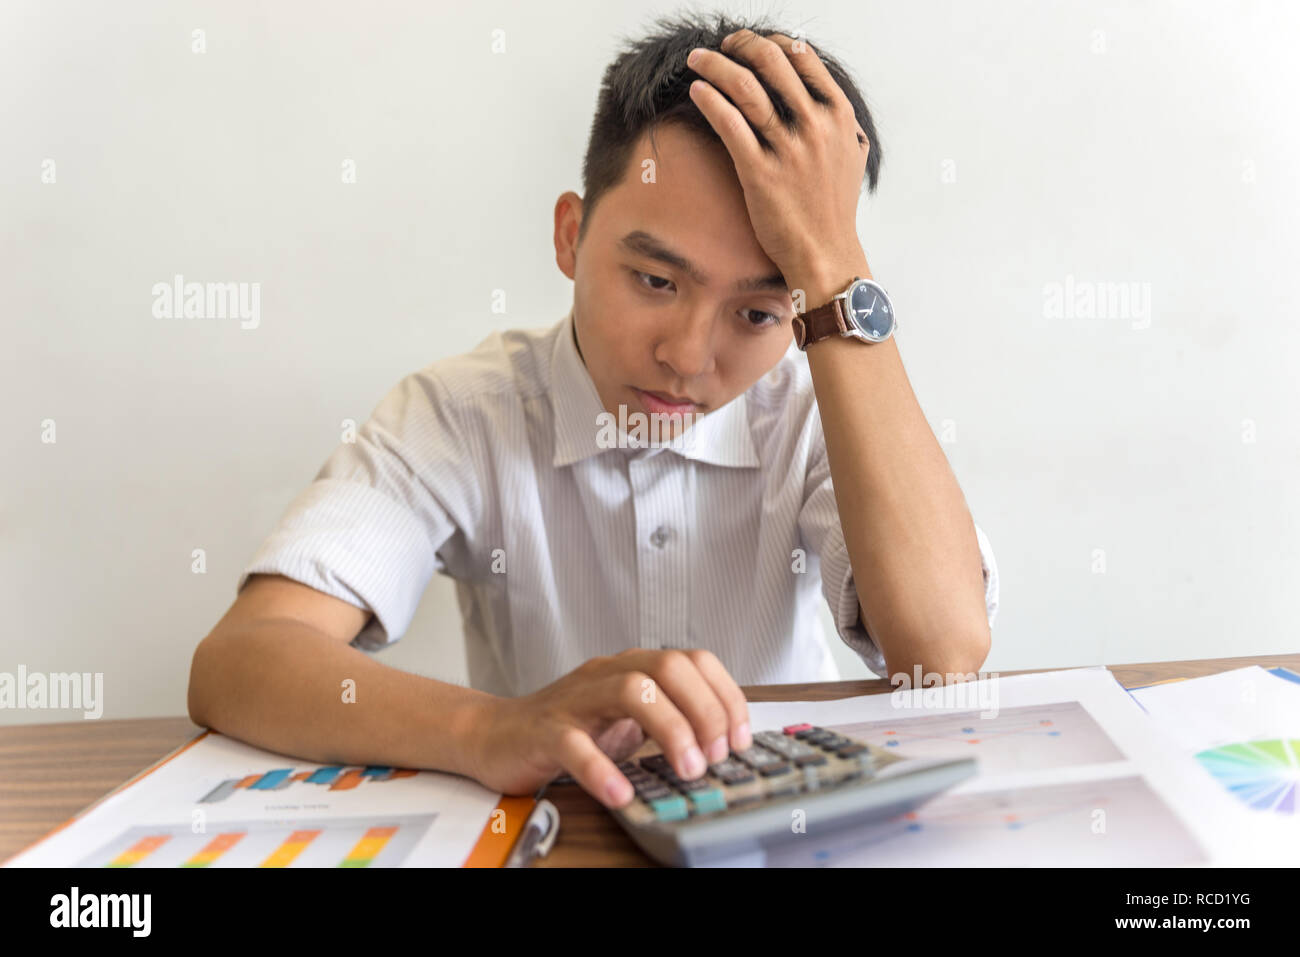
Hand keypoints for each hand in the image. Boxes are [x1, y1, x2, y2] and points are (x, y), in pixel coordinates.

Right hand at [468, 648, 752, 807]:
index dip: (725, 695)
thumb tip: (724, 744)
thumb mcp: (628, 719)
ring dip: (671, 730)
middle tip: (716, 756)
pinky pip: (575, 744)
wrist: (496, 736)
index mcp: (632, 667)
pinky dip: (602, 769)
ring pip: (631, 691)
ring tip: (686, 769)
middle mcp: (607, 673)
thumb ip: (669, 721)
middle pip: (668, 666)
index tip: (740, 737)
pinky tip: (621, 791)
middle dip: (704, 710)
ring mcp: (576, 700)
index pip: (692, 660)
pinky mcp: (545, 730)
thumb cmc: (569, 729)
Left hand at [685, 29, 869, 283]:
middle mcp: (815, 127)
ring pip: (746, 88)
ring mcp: (788, 150)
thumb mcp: (852, 157)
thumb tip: (830, 102)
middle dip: (740, 45)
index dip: (772, 42)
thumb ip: (843, 125)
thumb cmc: (835, 210)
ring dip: (716, 65)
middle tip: (721, 47)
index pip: (803, 58)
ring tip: (697, 59)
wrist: (825, 254)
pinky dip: (710, 101)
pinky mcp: (760, 173)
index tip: (751, 45)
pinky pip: (730, 124)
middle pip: (772, 62)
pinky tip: (698, 91)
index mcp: (838, 116)